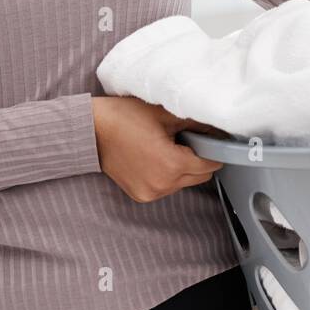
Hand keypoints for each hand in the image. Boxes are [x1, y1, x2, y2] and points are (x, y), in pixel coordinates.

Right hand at [90, 95, 230, 202]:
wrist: (92, 130)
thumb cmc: (124, 117)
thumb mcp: (164, 114)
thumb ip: (195, 122)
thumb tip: (217, 127)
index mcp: (171, 164)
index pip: (210, 164)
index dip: (213, 149)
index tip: (211, 138)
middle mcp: (163, 184)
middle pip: (200, 176)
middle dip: (199, 159)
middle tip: (187, 139)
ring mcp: (150, 192)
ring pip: (184, 183)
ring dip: (183, 168)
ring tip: (167, 146)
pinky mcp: (141, 195)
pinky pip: (166, 187)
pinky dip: (167, 175)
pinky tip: (155, 157)